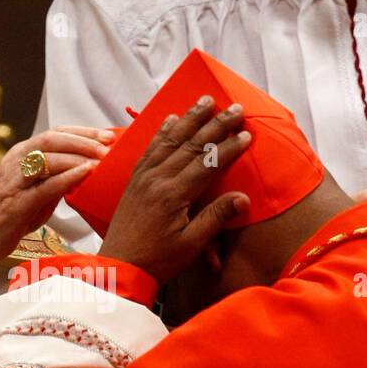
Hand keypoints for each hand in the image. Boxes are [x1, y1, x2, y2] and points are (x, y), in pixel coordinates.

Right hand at [0, 126, 114, 263]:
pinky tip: (86, 173)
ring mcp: (14, 181)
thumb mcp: (36, 194)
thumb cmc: (7, 217)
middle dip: (84, 139)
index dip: (82, 132)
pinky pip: (46, 185)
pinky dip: (69, 177)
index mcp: (20, 156)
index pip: (55, 134)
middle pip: (53, 139)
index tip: (107, 136)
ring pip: (48, 157)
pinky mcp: (16, 202)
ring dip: (79, 156)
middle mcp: (15, 162)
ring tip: (103, 160)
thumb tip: (86, 173)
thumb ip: (56, 182)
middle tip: (109, 145)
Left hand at [99, 99, 250, 286]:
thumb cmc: (158, 260)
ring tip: (205, 100)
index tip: (247, 135)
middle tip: (235, 108)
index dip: (228, 148)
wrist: (119, 267)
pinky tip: (171, 119)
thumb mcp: (191, 245)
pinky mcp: (134, 180)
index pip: (206, 163)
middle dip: (215, 124)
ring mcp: (143, 177)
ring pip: (170, 140)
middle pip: (190, 144)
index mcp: (174, 195)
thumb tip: (243, 198)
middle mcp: (157, 179)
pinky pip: (150, 148)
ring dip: (190, 118)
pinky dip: (162, 131)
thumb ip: (215, 218)